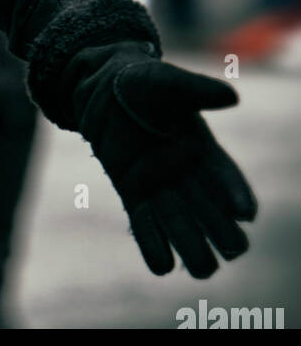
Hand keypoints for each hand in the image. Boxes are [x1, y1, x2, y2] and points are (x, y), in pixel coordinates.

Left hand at [69, 42, 256, 276]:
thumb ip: (195, 90)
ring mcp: (160, 188)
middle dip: (224, 234)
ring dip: (194, 250)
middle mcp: (187, 176)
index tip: (243, 213)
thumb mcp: (166, 82)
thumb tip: (231, 97)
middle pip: (215, 217)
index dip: (237, 196)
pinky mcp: (133, 196)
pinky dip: (154, 248)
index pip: (228, 179)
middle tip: (228, 244)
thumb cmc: (141, 81)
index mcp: (203, 150)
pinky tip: (162, 263)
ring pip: (185, 232)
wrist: (102, 89)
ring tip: (202, 264)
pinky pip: (147, 230)